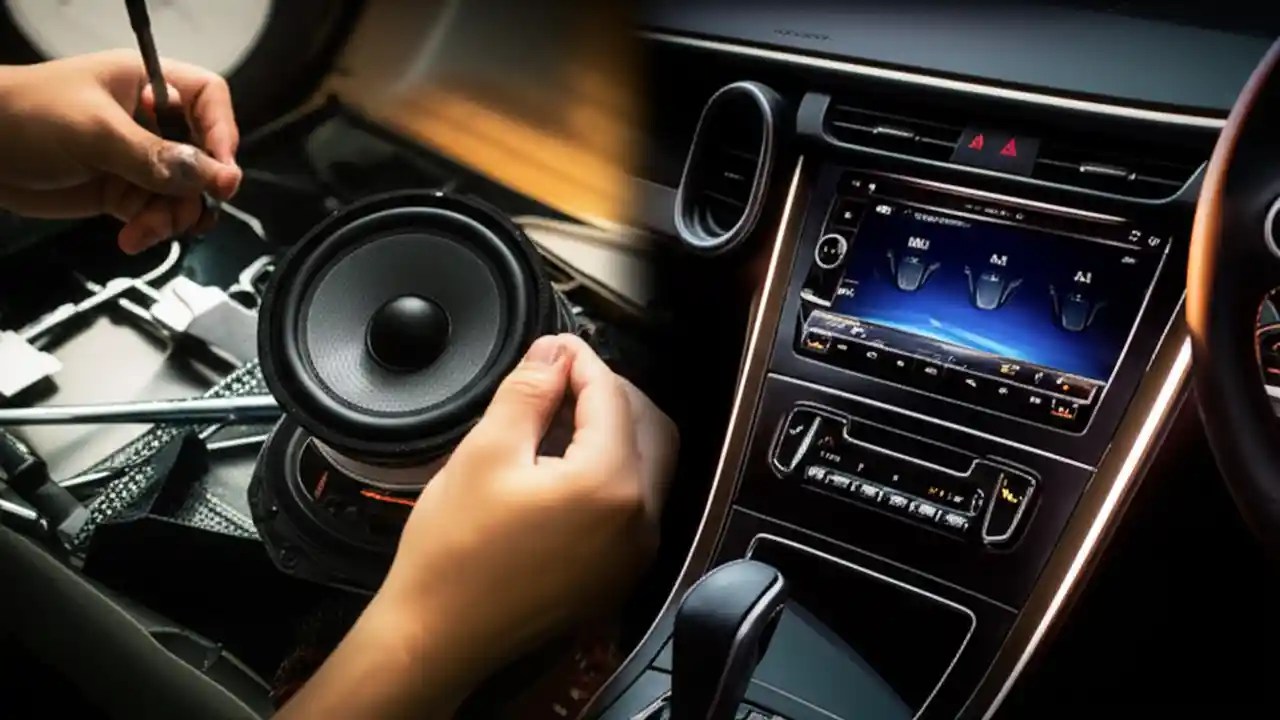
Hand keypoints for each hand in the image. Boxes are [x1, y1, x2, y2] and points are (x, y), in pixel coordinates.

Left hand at [0, 50, 241, 252]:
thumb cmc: (29, 117)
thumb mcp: (98, 133)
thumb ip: (158, 158)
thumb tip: (217, 177)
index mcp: (148, 84)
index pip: (209, 99)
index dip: (223, 133)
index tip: (223, 173)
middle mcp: (150, 120)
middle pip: (204, 155)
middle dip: (196, 190)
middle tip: (186, 213)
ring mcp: (138, 158)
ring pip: (183, 193)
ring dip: (171, 218)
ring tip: (144, 231)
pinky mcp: (122, 190)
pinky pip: (156, 213)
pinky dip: (150, 230)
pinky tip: (130, 238)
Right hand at [277, 334, 677, 717]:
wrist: (439, 636)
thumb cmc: (454, 555)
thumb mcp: (485, 453)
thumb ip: (529, 392)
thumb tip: (554, 353)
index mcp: (610, 484)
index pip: (613, 396)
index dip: (582, 360)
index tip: (555, 346)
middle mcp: (639, 518)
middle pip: (649, 425)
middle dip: (609, 392)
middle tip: (559, 380)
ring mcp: (636, 550)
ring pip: (648, 464)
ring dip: (615, 430)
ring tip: (558, 421)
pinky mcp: (621, 570)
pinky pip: (635, 503)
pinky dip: (612, 472)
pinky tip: (565, 466)